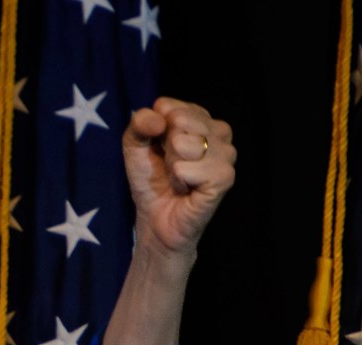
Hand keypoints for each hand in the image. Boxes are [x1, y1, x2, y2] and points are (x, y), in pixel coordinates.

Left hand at [123, 97, 235, 257]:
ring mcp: (226, 154)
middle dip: (165, 147)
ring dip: (173, 164)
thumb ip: (139, 123)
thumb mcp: (135, 147)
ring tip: (179, 178)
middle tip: (170, 167)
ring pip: (186, 144)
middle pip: (179, 120)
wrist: (157, 220)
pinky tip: (186, 188)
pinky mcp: (225, 177)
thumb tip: (159, 118)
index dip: (155, 131)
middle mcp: (219, 132)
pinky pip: (190, 167)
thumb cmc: (151, 182)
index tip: (159, 149)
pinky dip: (180, 179)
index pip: (169, 107)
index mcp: (200, 119)